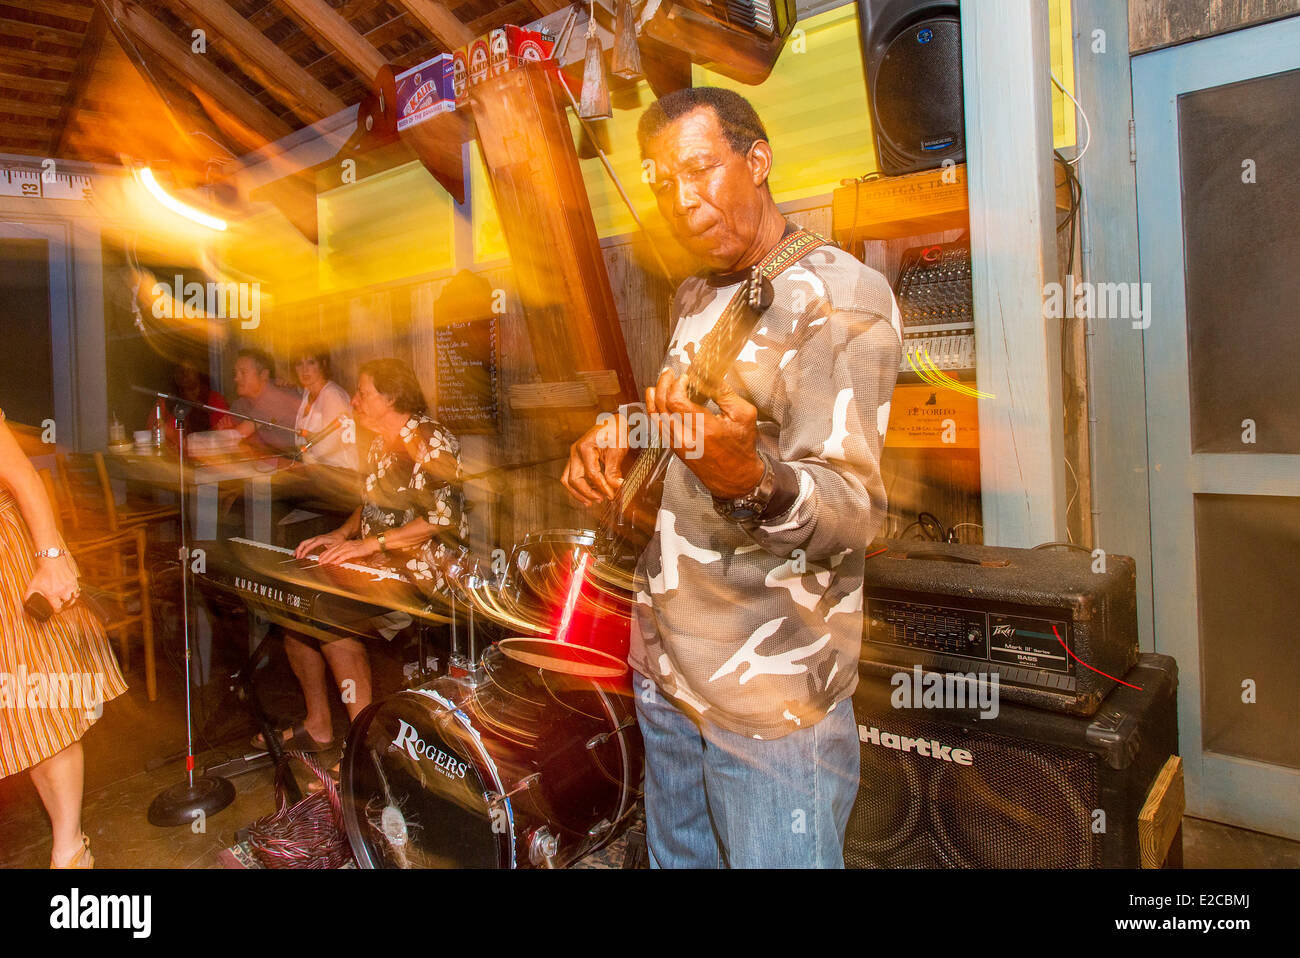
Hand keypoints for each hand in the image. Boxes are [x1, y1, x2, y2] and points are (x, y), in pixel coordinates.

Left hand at [25, 554, 79, 613]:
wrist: (51, 561)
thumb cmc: (42, 573)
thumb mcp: (32, 585)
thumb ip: (29, 596)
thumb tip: (27, 604)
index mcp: (52, 594)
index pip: (58, 608)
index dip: (57, 611)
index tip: (56, 610)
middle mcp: (62, 591)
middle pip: (67, 605)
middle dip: (64, 606)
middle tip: (61, 604)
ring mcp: (69, 586)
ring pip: (74, 599)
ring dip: (71, 600)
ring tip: (66, 599)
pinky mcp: (74, 581)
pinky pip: (78, 591)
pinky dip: (75, 593)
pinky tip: (71, 592)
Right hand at [295, 530, 346, 559]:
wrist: (341, 533)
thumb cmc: (339, 539)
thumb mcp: (335, 547)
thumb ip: (329, 554)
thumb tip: (321, 561)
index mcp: (320, 540)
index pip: (309, 546)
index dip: (304, 552)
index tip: (300, 557)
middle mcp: (316, 538)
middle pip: (304, 543)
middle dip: (298, 550)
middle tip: (296, 557)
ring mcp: (315, 538)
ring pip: (304, 542)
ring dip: (299, 548)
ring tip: (295, 555)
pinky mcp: (315, 540)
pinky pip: (307, 543)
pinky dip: (302, 547)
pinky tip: (301, 551)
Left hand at [317, 536, 379, 565]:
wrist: (371, 544)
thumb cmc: (363, 547)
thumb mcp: (351, 549)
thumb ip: (344, 554)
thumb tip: (337, 559)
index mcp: (343, 544)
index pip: (331, 548)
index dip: (325, 553)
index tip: (320, 558)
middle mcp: (344, 545)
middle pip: (332, 550)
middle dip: (325, 556)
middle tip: (319, 561)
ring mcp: (348, 548)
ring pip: (336, 553)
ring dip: (329, 558)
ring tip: (324, 563)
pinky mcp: (353, 551)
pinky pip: (344, 556)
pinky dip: (339, 559)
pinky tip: (335, 563)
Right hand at [562, 413, 629, 505]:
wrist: (613, 423)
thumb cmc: (615, 431)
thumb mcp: (617, 450)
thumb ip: (614, 470)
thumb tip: (616, 486)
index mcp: (585, 448)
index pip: (591, 474)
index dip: (602, 487)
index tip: (611, 495)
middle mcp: (575, 452)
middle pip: (574, 480)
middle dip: (587, 493)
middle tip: (602, 499)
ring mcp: (573, 456)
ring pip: (568, 480)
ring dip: (578, 493)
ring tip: (591, 501)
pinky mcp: (576, 460)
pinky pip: (571, 476)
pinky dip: (578, 487)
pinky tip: (588, 493)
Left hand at [646, 369, 764, 499]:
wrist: (735, 478)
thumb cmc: (741, 448)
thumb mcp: (743, 415)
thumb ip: (724, 393)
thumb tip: (709, 375)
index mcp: (705, 428)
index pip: (677, 401)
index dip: (676, 384)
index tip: (685, 377)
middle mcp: (687, 437)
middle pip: (662, 406)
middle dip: (663, 384)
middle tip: (669, 373)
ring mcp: (678, 444)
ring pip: (656, 416)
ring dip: (655, 395)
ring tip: (660, 382)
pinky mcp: (674, 448)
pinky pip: (658, 425)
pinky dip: (654, 409)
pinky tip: (655, 399)